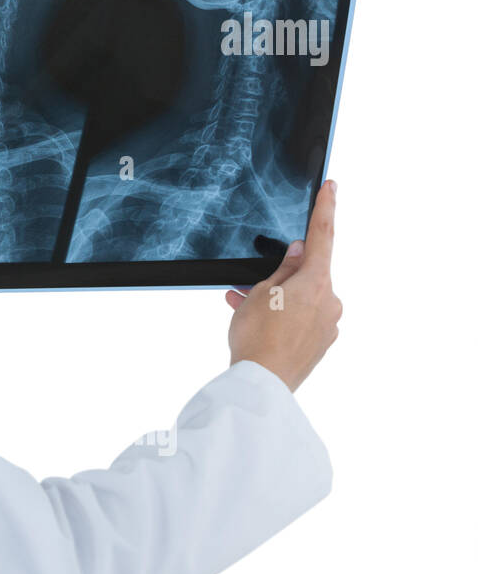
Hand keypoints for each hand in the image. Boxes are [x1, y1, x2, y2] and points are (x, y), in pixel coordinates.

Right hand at [225, 179, 342, 391]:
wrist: (262, 386)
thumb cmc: (258, 338)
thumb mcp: (261, 293)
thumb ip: (283, 269)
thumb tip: (300, 252)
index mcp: (317, 283)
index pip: (323, 236)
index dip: (326, 208)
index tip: (332, 187)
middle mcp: (330, 303)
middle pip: (306, 275)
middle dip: (279, 275)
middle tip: (250, 284)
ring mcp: (327, 326)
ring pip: (298, 299)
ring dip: (274, 298)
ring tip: (241, 305)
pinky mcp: (318, 346)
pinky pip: (299, 320)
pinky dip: (279, 316)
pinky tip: (252, 320)